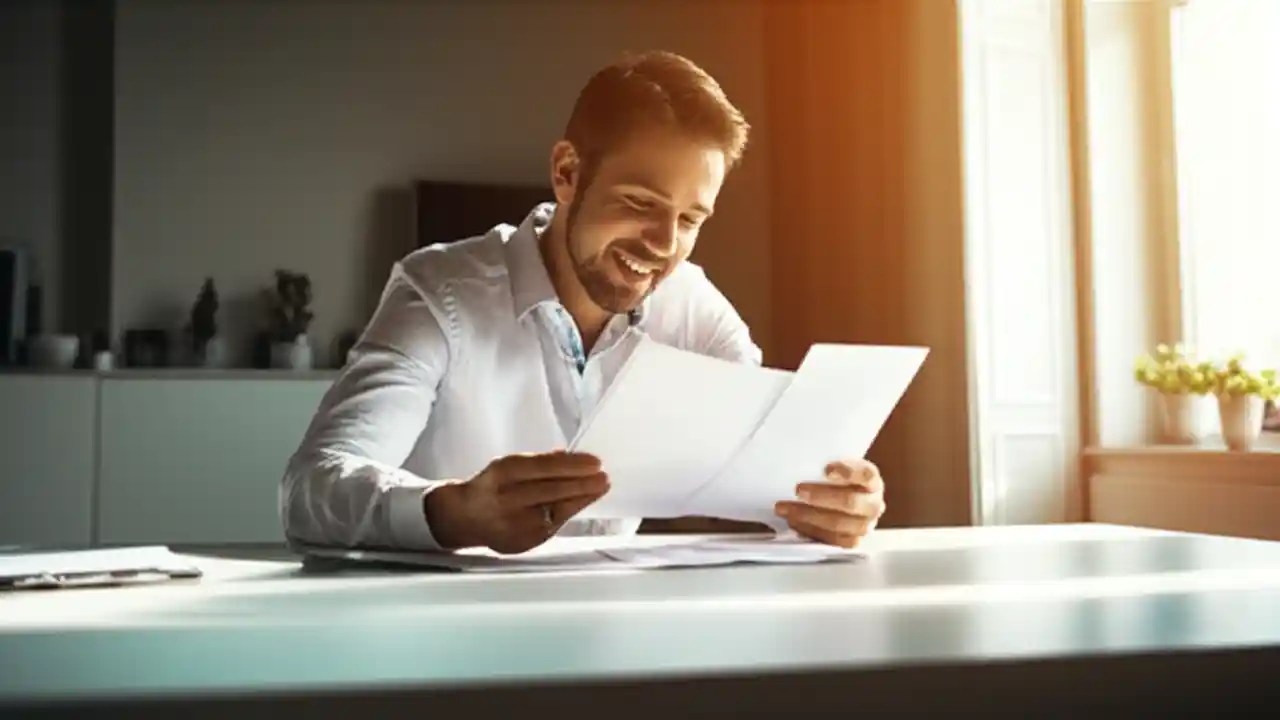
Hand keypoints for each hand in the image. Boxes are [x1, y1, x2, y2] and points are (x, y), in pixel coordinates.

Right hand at [425, 451, 609, 553]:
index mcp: (503, 473)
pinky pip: (551, 527)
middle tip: (604, 478)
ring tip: (599, 489)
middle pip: (552, 491)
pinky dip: (568, 514)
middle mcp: (507, 499)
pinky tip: (580, 504)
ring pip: (555, 511)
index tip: (596, 462)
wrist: (465, 516)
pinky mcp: (521, 542)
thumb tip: (572, 458)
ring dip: (581, 499)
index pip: (544, 467)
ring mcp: (514, 524)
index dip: (572, 465)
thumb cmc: (493, 486)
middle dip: (582, 484)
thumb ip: (540, 463)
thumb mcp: (510, 465)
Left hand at [774, 459, 884, 547]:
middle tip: (798, 490)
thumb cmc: (831, 479)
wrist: (839, 497)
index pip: (866, 475)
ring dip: (808, 516)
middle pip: (851, 502)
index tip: (827, 470)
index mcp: (871, 479)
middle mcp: (873, 504)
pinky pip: (831, 540)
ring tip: (785, 508)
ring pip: (839, 524)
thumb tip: (796, 459)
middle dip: (821, 496)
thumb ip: (821, 462)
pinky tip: (794, 522)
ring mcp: (864, 525)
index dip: (848, 472)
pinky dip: (810, 530)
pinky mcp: (850, 541)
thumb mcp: (831, 464)